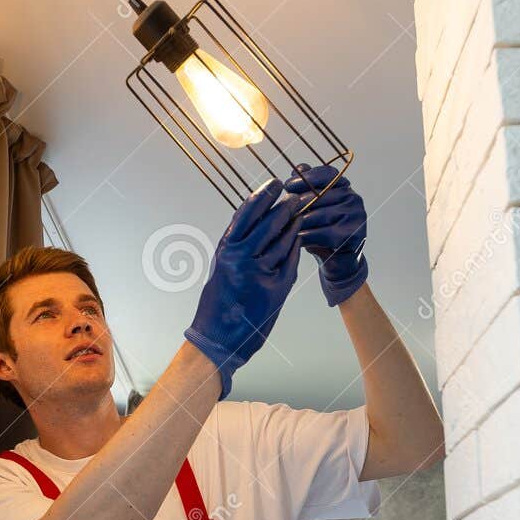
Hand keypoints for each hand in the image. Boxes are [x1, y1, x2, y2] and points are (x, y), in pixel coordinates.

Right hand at [183, 176, 309, 399]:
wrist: (219, 337)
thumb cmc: (219, 300)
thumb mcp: (221, 266)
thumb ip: (236, 243)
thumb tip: (252, 215)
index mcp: (225, 249)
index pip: (246, 213)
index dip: (263, 195)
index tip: (275, 183)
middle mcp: (241, 258)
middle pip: (269, 223)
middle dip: (285, 207)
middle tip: (297, 197)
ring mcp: (259, 273)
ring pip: (283, 240)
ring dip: (294, 225)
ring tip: (301, 215)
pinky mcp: (275, 288)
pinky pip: (290, 261)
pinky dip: (296, 248)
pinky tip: (300, 239)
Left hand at [283, 163, 367, 306]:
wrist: (336, 260)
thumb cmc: (319, 230)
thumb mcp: (311, 208)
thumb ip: (306, 188)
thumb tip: (298, 168)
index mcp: (344, 186)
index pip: (327, 173)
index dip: (307, 177)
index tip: (287, 186)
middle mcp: (353, 197)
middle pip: (320, 195)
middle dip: (297, 204)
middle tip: (279, 212)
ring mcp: (357, 215)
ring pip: (320, 215)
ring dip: (299, 222)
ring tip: (282, 227)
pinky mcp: (355, 234)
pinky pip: (325, 233)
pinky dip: (307, 237)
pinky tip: (294, 240)